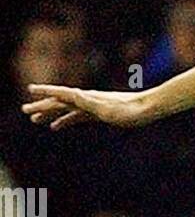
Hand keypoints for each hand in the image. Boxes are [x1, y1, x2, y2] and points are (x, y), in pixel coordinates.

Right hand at [21, 85, 149, 130]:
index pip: (61, 94)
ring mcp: (93, 106)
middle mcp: (87, 99)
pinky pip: (76, 117)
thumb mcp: (105, 108)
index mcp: (86, 97)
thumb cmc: (128, 110)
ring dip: (51, 114)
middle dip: (42, 107)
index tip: (30, 90)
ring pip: (66, 110)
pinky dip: (65, 120)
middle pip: (60, 102)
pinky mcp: (99, 113)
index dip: (46, 92)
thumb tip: (71, 94)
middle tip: (25, 112)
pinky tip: (58, 126)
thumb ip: (87, 102)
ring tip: (36, 121)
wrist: (147, 109)